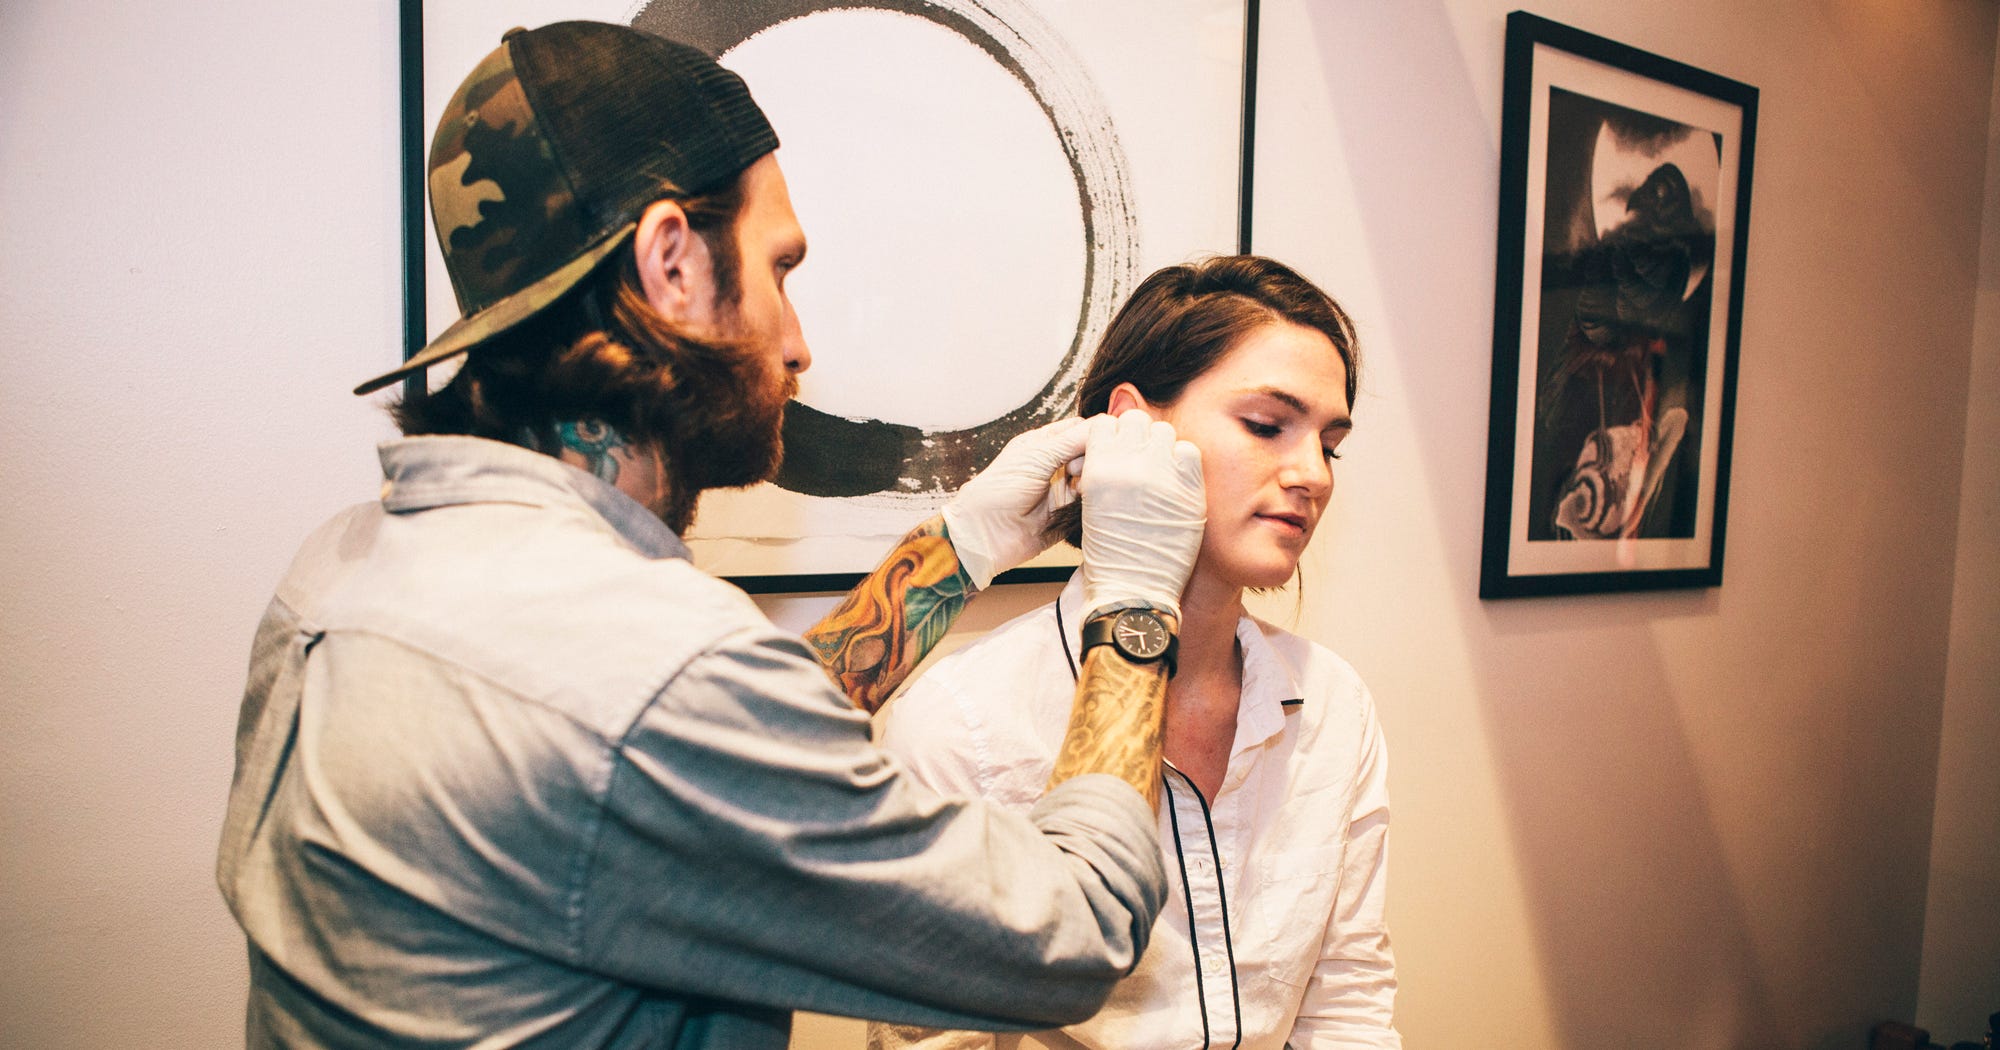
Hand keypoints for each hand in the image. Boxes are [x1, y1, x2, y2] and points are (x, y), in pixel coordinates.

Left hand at [942, 416, 1090, 589]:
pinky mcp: (1068, 515)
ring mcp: (1063, 490)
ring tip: (1077, 488)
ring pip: (1094, 478)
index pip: (1080, 429)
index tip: (1099, 441)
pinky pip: (1091, 504)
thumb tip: (1106, 425)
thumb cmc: (999, 489)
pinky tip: (1081, 502)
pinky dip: (1092, 501)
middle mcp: (1055, 465)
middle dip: (1092, 459)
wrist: (985, 534)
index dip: (1094, 433)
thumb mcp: (1036, 456)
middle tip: (1076, 469)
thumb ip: (1071, 441)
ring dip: (1091, 481)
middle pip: (1091, 453)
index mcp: (1043, 444)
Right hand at [1076, 410, 1204, 619]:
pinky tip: (1175, 479)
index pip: (1107, 423)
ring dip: (1160, 446)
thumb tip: (1117, 439)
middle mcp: (1129, 465)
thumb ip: (1103, 467)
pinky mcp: (1188, 488)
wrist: (1135, 589)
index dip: (1112, 435)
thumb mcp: (1093, 503)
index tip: (1117, 449)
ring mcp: (1162, 475)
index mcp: (1099, 468)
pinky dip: (1183, 460)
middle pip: (1136, 420)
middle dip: (1136, 436)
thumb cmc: (1110, 554)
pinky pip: (1190, 452)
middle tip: (1138, 458)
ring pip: (1164, 431)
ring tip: (1157, 470)